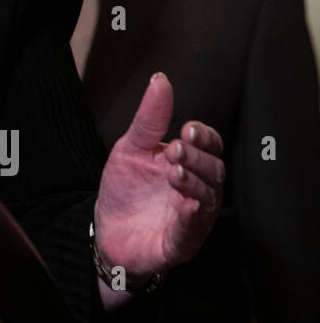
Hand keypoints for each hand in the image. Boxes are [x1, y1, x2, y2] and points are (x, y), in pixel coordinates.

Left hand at [95, 72, 223, 283]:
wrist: (107, 230)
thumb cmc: (126, 188)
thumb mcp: (132, 147)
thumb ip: (150, 118)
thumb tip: (160, 79)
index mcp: (189, 164)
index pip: (211, 146)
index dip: (204, 138)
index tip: (187, 129)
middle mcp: (198, 190)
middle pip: (214, 170)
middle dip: (197, 158)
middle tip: (177, 149)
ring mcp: (193, 218)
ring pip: (208, 199)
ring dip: (194, 183)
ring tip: (174, 172)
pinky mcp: (181, 243)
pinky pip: (193, 230)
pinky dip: (192, 217)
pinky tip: (186, 205)